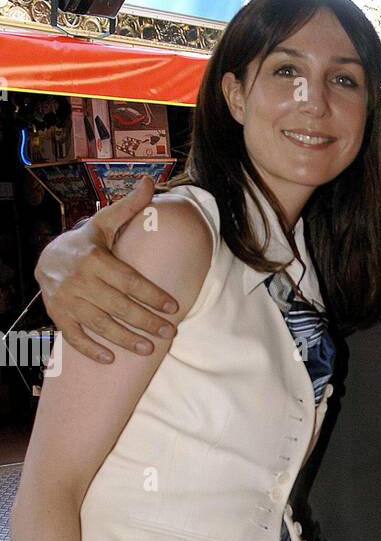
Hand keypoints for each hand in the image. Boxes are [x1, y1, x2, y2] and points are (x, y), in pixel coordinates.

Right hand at [36, 175, 178, 362]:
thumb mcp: (105, 223)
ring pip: (101, 324)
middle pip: (119, 306)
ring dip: (125, 340)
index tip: (174, 308)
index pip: (131, 281)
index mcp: (96, 259)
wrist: (46, 259)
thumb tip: (149, 181)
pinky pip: (75, 337)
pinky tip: (110, 359)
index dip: (153, 296)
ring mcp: (68, 300)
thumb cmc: (87, 243)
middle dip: (146, 321)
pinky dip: (91, 349)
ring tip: (148, 349)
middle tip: (169, 333)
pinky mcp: (59, 316)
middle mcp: (81, 281)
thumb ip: (129, 207)